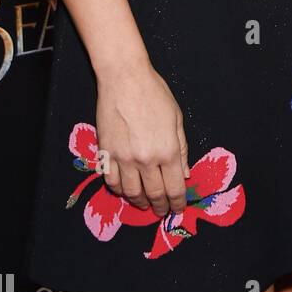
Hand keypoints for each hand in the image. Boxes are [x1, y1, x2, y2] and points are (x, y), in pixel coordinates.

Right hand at [96, 63, 190, 217]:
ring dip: (139, 202)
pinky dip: (119, 190)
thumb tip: (185, 174)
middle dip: (160, 207)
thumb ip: (182, 148)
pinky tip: (125, 190)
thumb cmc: (155, 94)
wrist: (124, 79)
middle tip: (163, 212)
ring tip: (144, 204)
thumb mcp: (176, 118)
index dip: (178, 202)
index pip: (175, 187)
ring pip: (131, 192)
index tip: (178, 209)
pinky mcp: (106, 153)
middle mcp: (146, 159)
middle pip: (154, 194)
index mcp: (168, 150)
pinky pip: (111, 181)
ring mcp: (124, 158)